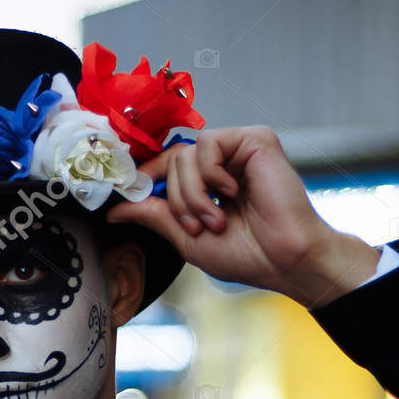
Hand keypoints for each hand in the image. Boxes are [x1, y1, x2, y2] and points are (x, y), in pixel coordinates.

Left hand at [106, 126, 379, 306]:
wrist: (285, 259)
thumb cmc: (246, 254)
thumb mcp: (186, 237)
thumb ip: (153, 215)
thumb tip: (113, 211)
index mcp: (208, 183)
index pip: (165, 166)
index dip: (144, 177)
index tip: (129, 195)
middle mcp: (223, 162)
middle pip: (171, 160)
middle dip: (176, 199)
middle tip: (198, 226)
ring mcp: (239, 148)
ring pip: (185, 153)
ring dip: (192, 193)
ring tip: (217, 219)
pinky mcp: (255, 139)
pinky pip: (209, 143)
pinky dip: (210, 174)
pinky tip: (231, 193)